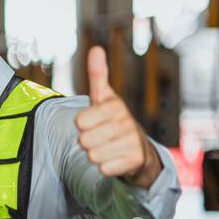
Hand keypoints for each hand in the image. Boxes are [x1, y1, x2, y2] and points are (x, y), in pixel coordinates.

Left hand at [75, 46, 160, 188]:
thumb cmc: (114, 122)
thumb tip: (96, 48)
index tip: (91, 122)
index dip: (81, 125)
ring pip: (92, 155)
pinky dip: (105, 168)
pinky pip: (104, 169)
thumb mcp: (104, 98)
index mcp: (115, 106)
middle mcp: (126, 122)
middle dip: (87, 142)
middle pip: (84, 140)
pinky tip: (115, 161)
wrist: (139, 150)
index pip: (80, 121)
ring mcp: (133, 142)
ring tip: (107, 149)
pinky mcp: (136, 161)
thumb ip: (98, 75)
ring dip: (95, 155)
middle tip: (100, 138)